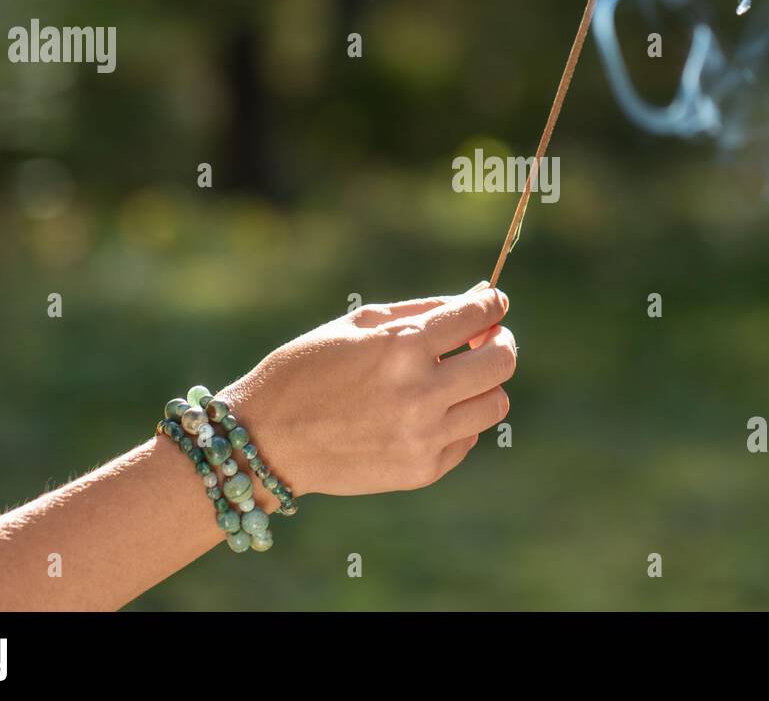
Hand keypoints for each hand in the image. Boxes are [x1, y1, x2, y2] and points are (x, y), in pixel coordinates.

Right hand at [217, 283, 515, 497]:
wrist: (266, 440)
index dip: (492, 303)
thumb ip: (424, 311)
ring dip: (483, 385)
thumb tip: (482, 297)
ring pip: (495, 403)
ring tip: (455, 379)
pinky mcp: (422, 471)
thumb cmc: (307, 370)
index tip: (492, 302)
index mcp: (403, 347)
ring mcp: (424, 437)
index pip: (478, 315)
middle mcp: (421, 393)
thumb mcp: (359, 325)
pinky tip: (427, 413)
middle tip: (482, 340)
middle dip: (499, 342)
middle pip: (502, 361)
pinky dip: (459, 421)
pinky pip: (468, 438)